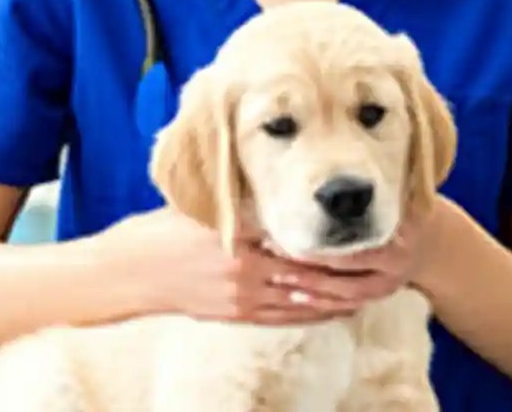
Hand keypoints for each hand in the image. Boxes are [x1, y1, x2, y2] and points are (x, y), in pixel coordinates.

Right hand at [110, 208, 360, 325]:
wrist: (132, 272)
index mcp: (240, 235)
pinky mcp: (236, 315)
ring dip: (338, 295)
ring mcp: (242, 296)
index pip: (298, 237)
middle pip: (309, 271)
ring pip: (302, 298)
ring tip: (369, 287)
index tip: (360, 232)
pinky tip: (335, 308)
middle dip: (345, 270)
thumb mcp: (209, 208)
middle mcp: (245, 268)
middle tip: (378, 264)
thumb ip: (243, 204)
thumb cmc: (167, 231)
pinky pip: (285, 317)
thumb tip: (281, 195)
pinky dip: (314, 312)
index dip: (333, 238)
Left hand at [284, 196, 449, 306]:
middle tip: (274, 262)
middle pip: (344, 276)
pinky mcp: (377, 297)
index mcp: (397, 241)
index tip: (289, 240)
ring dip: (310, 290)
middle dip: (307, 272)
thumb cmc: (406, 207)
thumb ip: (368, 193)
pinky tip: (296, 296)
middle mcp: (393, 268)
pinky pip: (346, 306)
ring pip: (343, 296)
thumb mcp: (397, 195)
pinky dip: (320, 303)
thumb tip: (327, 175)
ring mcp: (386, 286)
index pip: (352, 251)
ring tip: (279, 279)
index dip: (319, 250)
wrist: (433, 241)